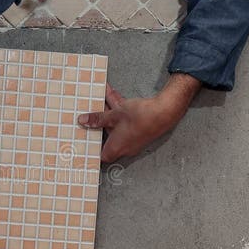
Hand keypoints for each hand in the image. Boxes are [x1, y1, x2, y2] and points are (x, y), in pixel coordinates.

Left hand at [78, 74, 200, 162]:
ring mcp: (132, 137)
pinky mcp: (139, 128)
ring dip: (108, 111)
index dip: (92, 150)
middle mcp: (124, 146)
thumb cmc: (140, 117)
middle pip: (107, 135)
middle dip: (98, 122)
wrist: (165, 111)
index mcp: (116, 148)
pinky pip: (124, 119)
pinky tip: (111, 93)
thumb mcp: (114, 115)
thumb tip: (83, 121)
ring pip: (116, 124)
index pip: (100, 156)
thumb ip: (97, 118)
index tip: (84, 143)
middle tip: (88, 114)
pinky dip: (118, 108)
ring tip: (99, 97)